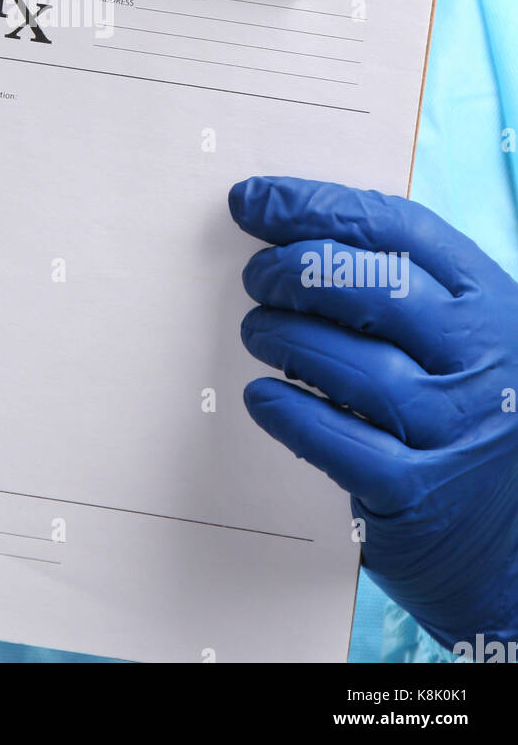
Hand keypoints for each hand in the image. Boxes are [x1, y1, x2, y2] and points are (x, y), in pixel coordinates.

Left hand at [229, 175, 517, 650]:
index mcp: (492, 303)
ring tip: (257, 330)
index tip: (253, 201)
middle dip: (293, 270)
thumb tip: (291, 231)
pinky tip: (262, 397)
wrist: (517, 543)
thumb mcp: (466, 334)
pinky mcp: (418, 495)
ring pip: (350, 363)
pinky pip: (336, 442)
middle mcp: (484, 360)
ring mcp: (455, 430)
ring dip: (283, 336)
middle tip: (255, 275)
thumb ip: (404, 282)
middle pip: (370, 288)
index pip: (395, 229)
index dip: (313, 206)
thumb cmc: (473, 414)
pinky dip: (289, 413)